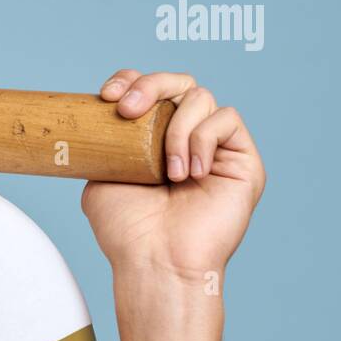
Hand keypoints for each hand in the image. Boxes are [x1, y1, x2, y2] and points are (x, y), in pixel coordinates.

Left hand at [81, 70, 266, 280]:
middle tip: (127, 111)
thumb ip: (105, 142)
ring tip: (167, 172)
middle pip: (178, 81)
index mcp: (151, 139)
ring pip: (200, 96)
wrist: (154, 260)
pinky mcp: (242, 160)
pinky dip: (202, 139)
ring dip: (176, 129)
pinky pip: (227, 119)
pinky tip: (190, 173)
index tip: (106, 97)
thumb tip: (98, 116)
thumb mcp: (99, 177)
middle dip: (150, 85)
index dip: (130, 80)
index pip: (148, 89)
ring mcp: (215, 147)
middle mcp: (185, 138)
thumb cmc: (127, 229)